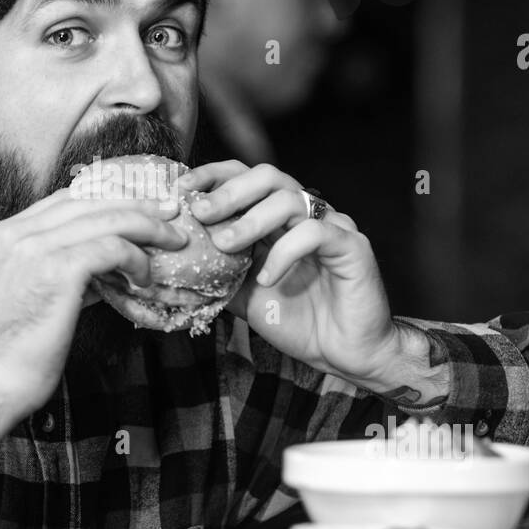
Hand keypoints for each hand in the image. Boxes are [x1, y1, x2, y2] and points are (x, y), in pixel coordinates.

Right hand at [0, 189, 186, 429]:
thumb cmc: (14, 351)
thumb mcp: (35, 296)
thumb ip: (67, 271)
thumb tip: (110, 267)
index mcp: (7, 234)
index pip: (68, 196)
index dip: (111, 194)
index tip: (143, 204)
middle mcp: (18, 232)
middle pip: (91, 197)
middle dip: (138, 202)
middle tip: (171, 212)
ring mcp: (35, 247)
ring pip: (107, 216)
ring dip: (149, 228)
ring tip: (173, 242)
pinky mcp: (57, 269)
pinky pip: (112, 247)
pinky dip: (136, 258)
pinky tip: (145, 278)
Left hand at [173, 161, 440, 397]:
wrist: (342, 352)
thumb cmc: (299, 320)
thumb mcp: (243, 295)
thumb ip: (218, 273)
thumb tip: (177, 261)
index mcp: (278, 219)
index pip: (246, 177)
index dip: (214, 176)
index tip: (182, 190)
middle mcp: (305, 214)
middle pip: (268, 176)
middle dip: (229, 191)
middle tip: (201, 212)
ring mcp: (331, 226)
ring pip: (290, 198)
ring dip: (251, 220)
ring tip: (225, 244)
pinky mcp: (351, 246)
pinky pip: (315, 233)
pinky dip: (284, 252)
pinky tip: (267, 278)